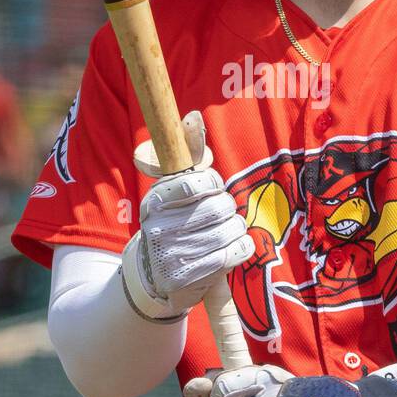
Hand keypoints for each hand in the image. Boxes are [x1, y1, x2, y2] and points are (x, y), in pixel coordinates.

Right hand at [122, 113, 254, 320]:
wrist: (154, 276)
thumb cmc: (174, 221)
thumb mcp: (175, 187)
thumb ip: (188, 152)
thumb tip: (194, 118)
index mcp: (155, 199)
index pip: (197, 182)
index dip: (213, 184)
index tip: (212, 189)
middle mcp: (157, 227)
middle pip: (219, 207)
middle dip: (228, 208)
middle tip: (223, 212)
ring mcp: (170, 255)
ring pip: (229, 230)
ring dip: (235, 229)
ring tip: (227, 231)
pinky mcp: (185, 279)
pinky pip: (233, 254)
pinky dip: (241, 248)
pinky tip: (234, 247)